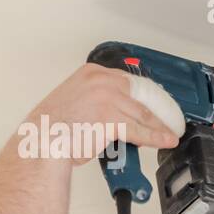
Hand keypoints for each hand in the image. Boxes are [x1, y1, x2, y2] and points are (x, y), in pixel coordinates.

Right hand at [29, 63, 180, 163]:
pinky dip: (156, 137)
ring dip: (160, 126)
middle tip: (169, 121)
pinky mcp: (111, 118)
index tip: (158, 105)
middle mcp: (101, 81)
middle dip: (157, 111)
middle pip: (139, 97)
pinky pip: (139, 130)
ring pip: (142, 114)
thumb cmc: (54, 126)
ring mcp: (107, 98)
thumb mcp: (76, 100)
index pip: (129, 83)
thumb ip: (99, 100)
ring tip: (171, 133)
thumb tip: (120, 113)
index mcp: (92, 73)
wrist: (42, 140)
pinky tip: (165, 141)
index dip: (146, 97)